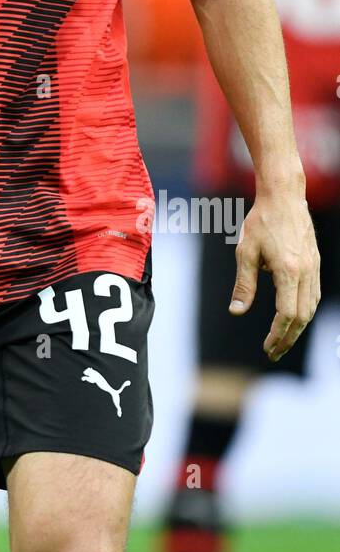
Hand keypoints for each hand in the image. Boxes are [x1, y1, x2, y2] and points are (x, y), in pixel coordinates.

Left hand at [228, 191, 320, 360]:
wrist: (284, 198)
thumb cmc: (261, 222)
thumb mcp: (245, 252)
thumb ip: (244, 284)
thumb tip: (236, 311)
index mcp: (288, 271)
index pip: (287, 314)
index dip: (277, 335)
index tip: (267, 348)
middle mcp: (306, 272)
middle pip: (301, 317)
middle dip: (288, 339)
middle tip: (273, 353)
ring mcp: (314, 268)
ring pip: (310, 308)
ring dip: (297, 328)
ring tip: (281, 340)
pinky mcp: (315, 264)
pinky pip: (313, 296)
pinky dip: (303, 312)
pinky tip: (292, 318)